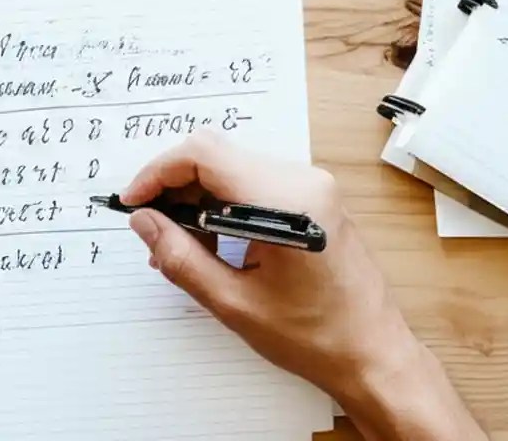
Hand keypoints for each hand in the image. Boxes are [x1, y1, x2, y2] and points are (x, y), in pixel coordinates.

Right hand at [121, 133, 486, 439]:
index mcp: (285, 200)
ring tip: (181, 248)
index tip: (134, 201)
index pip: (205, 154)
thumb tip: (145, 222)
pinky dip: (226, 205)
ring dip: (199, 199)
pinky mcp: (317, 198)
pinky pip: (257, 184)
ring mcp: (314, 186)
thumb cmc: (317, 336)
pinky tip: (213, 244)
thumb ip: (181, 257)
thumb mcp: (234, 302)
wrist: (374, 352)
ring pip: (234, 168)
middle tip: (153, 231)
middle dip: (176, 188)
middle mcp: (304, 181)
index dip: (158, 172)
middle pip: (218, 156)